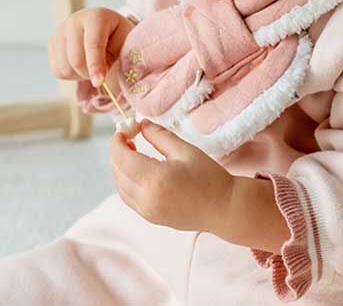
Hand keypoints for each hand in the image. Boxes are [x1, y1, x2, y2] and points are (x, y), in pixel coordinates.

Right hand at [47, 7, 135, 86]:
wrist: (106, 27)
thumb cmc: (118, 37)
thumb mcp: (124, 44)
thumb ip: (112, 58)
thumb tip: (96, 79)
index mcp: (96, 17)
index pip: (93, 44)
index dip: (96, 66)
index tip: (99, 82)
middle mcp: (74, 21)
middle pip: (76, 59)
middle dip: (89, 73)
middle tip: (101, 74)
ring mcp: (60, 31)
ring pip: (64, 67)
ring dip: (79, 75)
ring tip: (91, 66)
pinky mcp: (52, 42)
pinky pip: (57, 70)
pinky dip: (70, 74)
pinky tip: (81, 65)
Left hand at [109, 119, 234, 231]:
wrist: (225, 208)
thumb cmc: (209, 177)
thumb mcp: (185, 150)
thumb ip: (160, 136)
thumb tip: (142, 124)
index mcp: (155, 179)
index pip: (122, 159)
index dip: (117, 143)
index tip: (121, 130)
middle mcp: (146, 198)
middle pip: (118, 173)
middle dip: (117, 153)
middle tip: (127, 138)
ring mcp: (147, 211)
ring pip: (120, 187)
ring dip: (120, 169)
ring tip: (132, 152)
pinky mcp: (151, 218)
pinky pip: (129, 198)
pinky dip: (126, 183)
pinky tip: (137, 171)